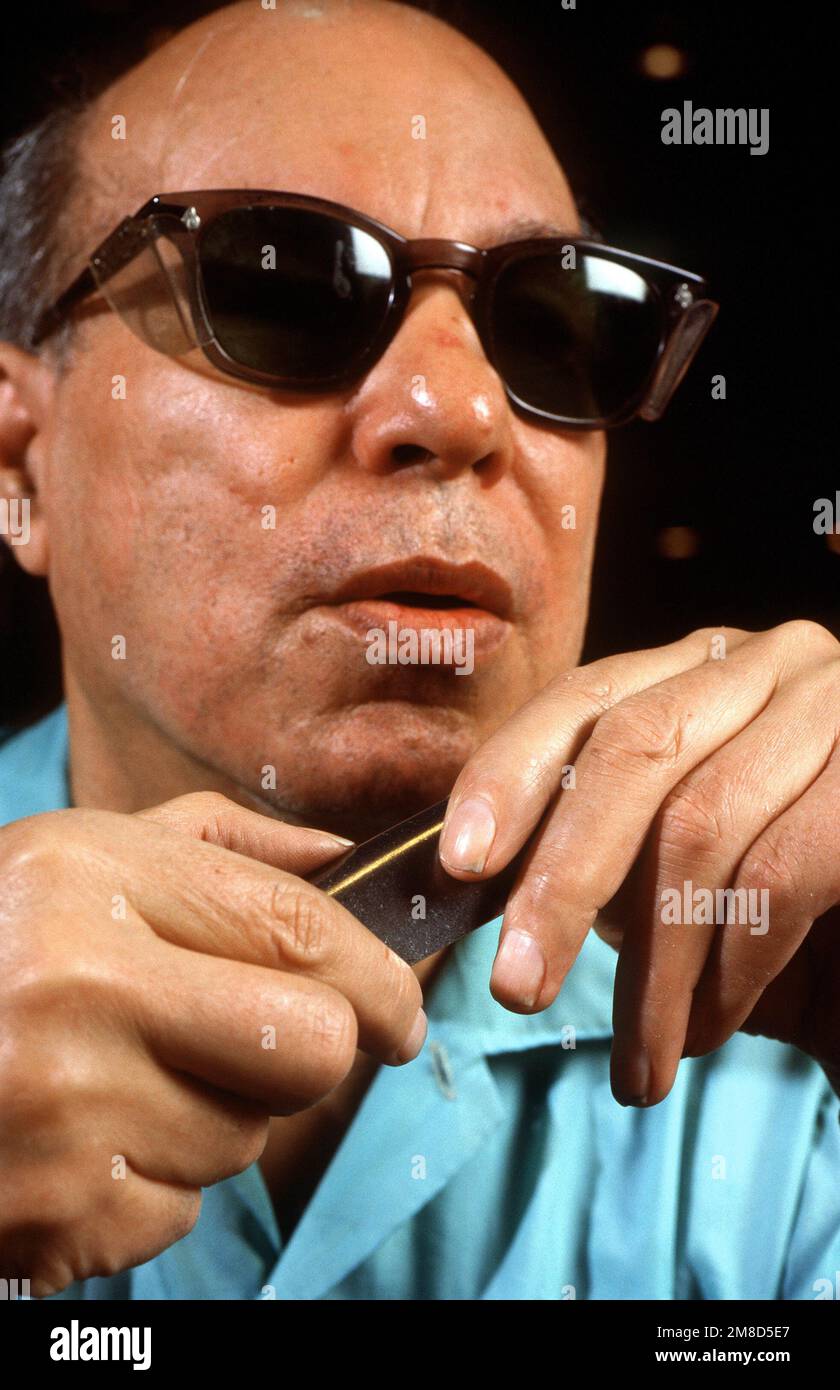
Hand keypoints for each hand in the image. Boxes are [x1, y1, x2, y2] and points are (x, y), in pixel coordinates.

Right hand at [0, 792, 423, 1294]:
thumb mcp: (84, 855)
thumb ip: (225, 843)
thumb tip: (349, 861)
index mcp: (88, 879)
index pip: (302, 932)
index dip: (380, 977)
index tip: (401, 1010)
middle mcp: (75, 989)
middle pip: (307, 1048)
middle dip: (313, 1053)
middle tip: (278, 1046)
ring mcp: (57, 1113)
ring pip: (245, 1138)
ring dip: (214, 1114)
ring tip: (123, 1076)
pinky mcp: (48, 1214)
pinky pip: (179, 1213)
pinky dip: (150, 1183)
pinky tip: (82, 1137)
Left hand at [439, 621, 839, 1105]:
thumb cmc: (800, 921)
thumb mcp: (683, 876)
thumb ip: (607, 860)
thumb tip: (483, 884)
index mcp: (706, 670)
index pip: (587, 699)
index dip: (511, 773)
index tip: (456, 862)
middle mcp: (775, 666)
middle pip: (634, 749)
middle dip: (565, 877)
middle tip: (517, 988)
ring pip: (701, 826)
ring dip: (652, 969)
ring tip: (632, 1062)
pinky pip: (780, 876)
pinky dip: (729, 971)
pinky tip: (703, 1033)